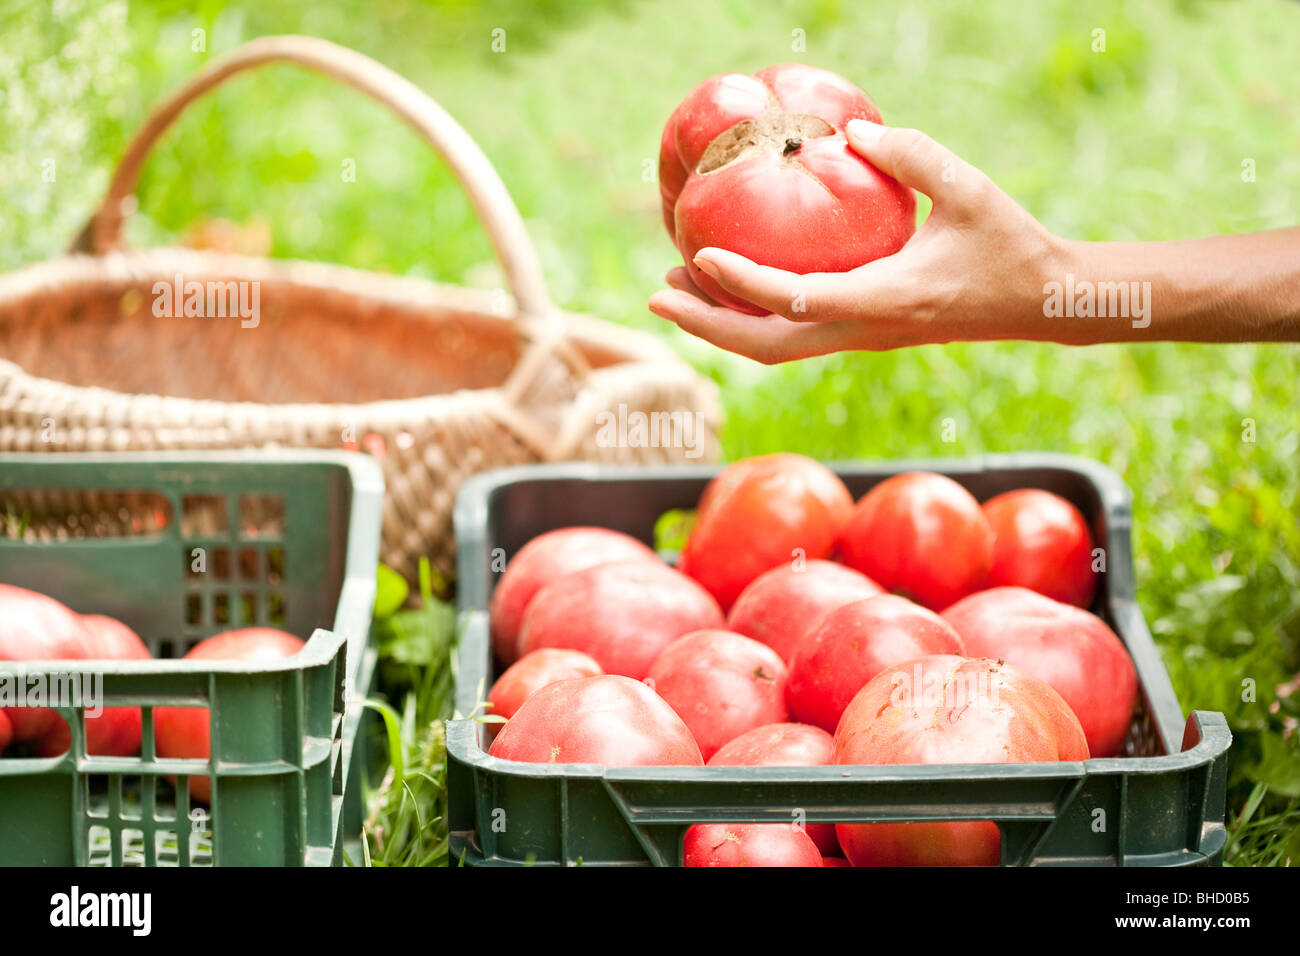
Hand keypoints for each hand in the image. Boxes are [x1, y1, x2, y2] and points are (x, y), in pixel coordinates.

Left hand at [648, 119, 1066, 362]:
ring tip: (676, 287)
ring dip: (721, 325)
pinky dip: (750, 316)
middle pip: (766, 348)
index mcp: (886, 300)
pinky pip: (793, 334)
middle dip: (706, 326)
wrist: (1040, 301)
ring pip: (775, 349)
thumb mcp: (969, 189)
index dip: (742, 284)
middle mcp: (864, 332)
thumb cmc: (1010, 244)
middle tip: (657, 293)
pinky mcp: (862, 333)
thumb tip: (848, 132)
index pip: (795, 302)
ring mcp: (860, 339)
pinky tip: (728, 284)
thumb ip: (911, 156)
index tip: (699, 256)